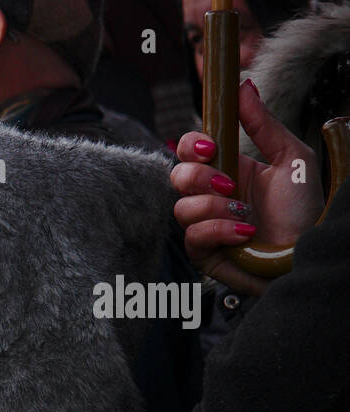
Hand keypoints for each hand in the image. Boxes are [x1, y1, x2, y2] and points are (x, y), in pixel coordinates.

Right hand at [171, 79, 322, 296]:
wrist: (308, 251)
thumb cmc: (304, 209)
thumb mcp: (291, 157)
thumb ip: (263, 123)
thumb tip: (243, 85)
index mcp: (229, 170)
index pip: (190, 150)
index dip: (191, 146)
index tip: (211, 146)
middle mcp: (212, 197)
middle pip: (177, 175)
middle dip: (199, 177)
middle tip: (229, 183)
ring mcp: (205, 225)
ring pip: (181, 208)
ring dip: (214, 208)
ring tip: (244, 215)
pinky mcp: (203, 253)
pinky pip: (192, 236)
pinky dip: (217, 231)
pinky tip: (243, 234)